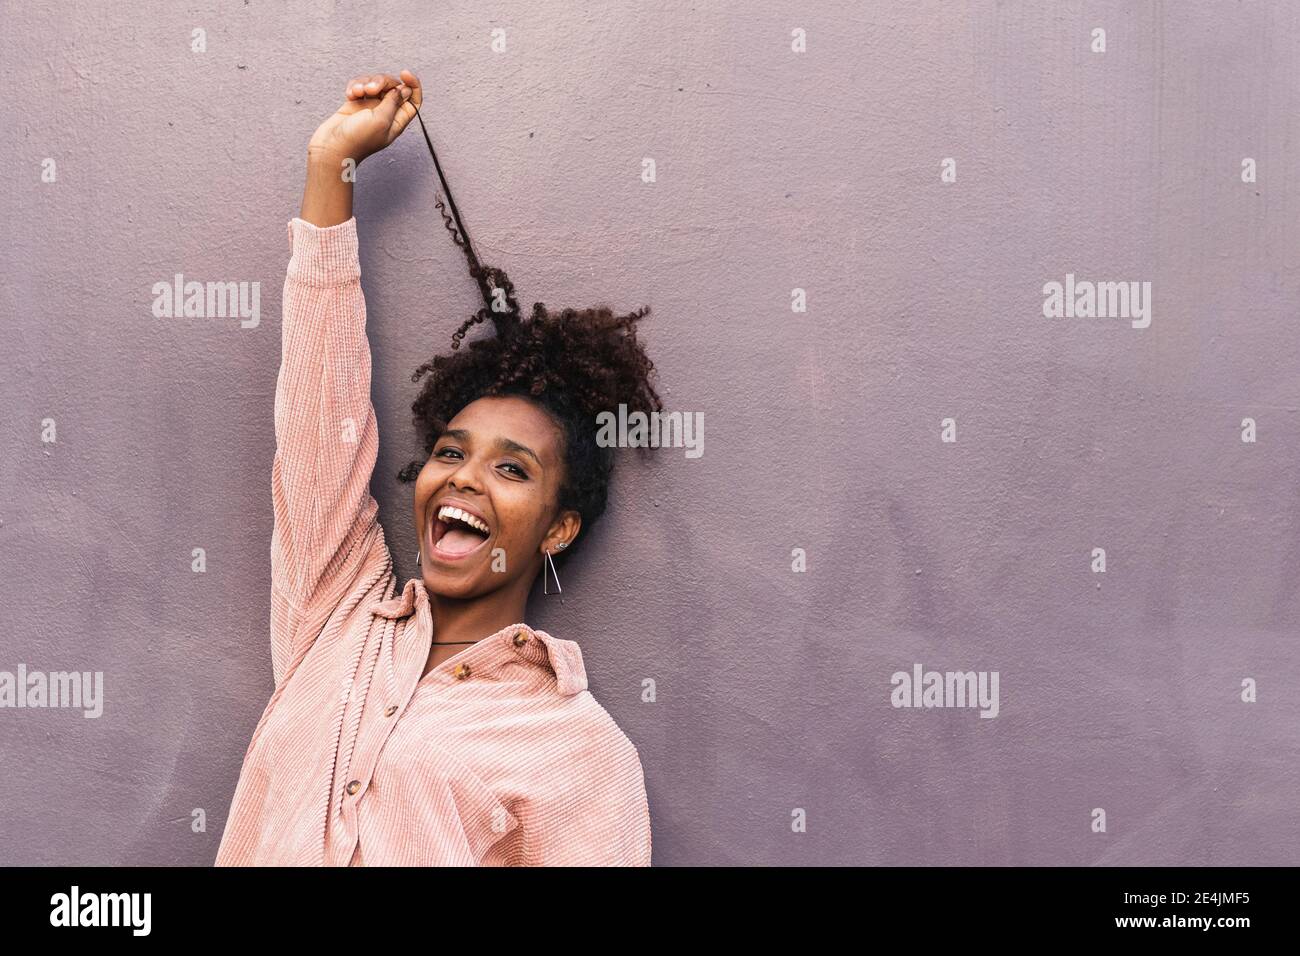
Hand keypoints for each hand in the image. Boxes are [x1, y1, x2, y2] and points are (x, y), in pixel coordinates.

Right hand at [307, 70, 423, 164]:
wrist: (331, 147)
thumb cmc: (357, 140)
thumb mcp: (381, 120)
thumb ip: (394, 102)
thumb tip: (404, 89)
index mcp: (397, 120)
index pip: (414, 99)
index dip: (413, 85)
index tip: (405, 74)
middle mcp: (386, 113)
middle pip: (393, 86)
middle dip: (382, 82)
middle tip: (371, 89)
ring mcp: (371, 107)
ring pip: (375, 83)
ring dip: (366, 83)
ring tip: (357, 93)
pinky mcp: (356, 103)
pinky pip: (360, 85)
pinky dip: (355, 86)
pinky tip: (350, 95)